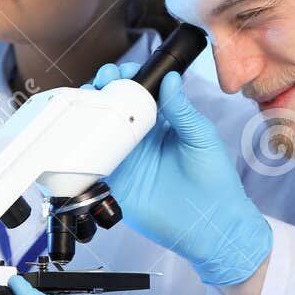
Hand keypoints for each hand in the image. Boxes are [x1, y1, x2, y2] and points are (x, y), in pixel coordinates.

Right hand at [87, 66, 271, 285]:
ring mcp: (126, 158)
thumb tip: (170, 78)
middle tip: (100, 83)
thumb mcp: (201, 137)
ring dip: (89, 114)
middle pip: (114, 107)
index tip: (121, 71)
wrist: (210, 223)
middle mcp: (141, 137)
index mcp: (163, 122)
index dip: (128, 78)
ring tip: (86, 101)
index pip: (140, 92)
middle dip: (103, 90)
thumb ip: (182, 109)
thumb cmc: (215, 179)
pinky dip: (82, 149)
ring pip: (99, 131)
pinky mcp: (115, 182)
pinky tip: (79, 135)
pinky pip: (92, 163)